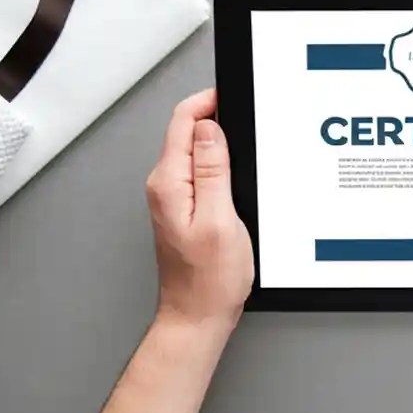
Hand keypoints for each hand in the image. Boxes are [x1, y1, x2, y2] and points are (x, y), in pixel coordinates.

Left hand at [145, 89, 254, 331]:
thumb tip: (209, 128)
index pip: (182, 121)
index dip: (208, 101)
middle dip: (217, 120)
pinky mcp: (184, 207)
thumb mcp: (220, 219)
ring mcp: (173, 196)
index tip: (232, 96)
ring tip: (246, 150)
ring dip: (220, 144)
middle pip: (188, 132)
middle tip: (248, 124)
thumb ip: (213, 170)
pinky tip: (238, 177)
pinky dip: (220, 166)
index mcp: (169, 183)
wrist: (198, 316)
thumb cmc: (209, 280)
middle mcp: (165, 186)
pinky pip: (200, 172)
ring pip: (196, 151)